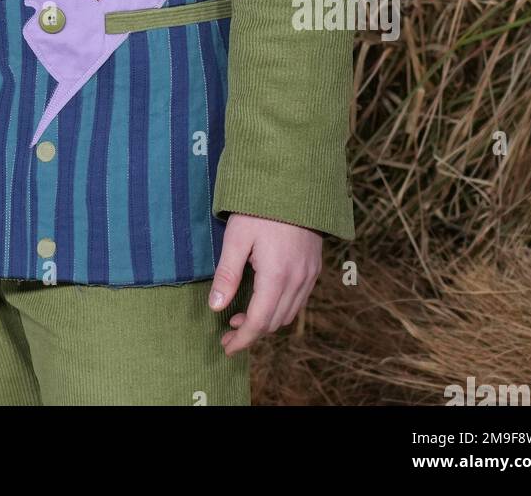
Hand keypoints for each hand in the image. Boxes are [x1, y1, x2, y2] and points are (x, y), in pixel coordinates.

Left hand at [208, 213, 322, 354]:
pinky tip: (264, 299)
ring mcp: (309, 275)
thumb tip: (216, 307)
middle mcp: (298, 281)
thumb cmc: (261, 208)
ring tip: (241, 316)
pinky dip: (280, 308)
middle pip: (274, 323)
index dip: (241, 339)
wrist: (296, 183)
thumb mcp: (237, 237)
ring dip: (266, 322)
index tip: (226, 347)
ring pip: (288, 314)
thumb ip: (227, 274)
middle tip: (228, 332)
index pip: (258, 322)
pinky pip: (299, 300)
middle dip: (251, 333)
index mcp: (277, 277)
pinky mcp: (314, 267)